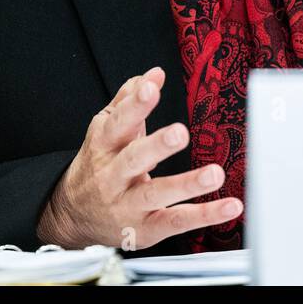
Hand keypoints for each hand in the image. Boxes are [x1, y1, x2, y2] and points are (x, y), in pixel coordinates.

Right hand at [36, 66, 240, 250]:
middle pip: (133, 159)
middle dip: (157, 145)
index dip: (134, 105)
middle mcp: (112, 176)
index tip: (151, 87)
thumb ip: (129, 100)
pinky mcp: (145, 229)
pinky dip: (205, 215)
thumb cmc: (100, 164)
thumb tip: (154, 74)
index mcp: (104, 145)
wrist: (73, 215)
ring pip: (156, 194)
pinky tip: (229, 206)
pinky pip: (175, 222)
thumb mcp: (106, 130)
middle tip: (181, 132)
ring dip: (187, 184)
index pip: (118, 122)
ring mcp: (128, 205)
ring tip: (215, 173)